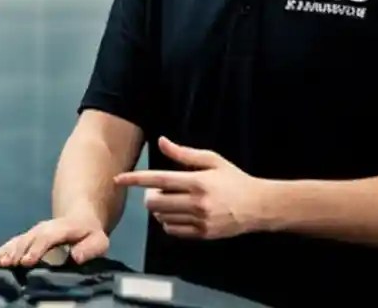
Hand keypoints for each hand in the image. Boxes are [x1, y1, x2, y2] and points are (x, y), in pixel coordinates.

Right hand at [0, 213, 108, 266]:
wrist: (80, 217)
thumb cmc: (90, 234)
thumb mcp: (99, 241)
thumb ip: (90, 248)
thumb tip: (76, 256)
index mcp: (64, 228)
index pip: (49, 236)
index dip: (37, 248)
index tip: (28, 261)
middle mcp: (46, 228)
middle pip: (30, 238)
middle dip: (19, 251)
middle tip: (10, 264)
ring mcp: (36, 232)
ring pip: (21, 240)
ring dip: (10, 251)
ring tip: (1, 262)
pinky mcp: (29, 237)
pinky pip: (15, 242)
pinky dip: (6, 249)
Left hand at [114, 136, 269, 239]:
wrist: (258, 206)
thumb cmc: (233, 180)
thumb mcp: (212, 160)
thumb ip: (184, 153)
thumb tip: (161, 141)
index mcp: (197, 181)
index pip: (158, 180)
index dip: (135, 179)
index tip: (119, 180)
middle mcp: (196, 203)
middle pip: (154, 203)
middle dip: (149, 197)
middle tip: (157, 192)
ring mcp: (199, 221)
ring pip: (161, 218)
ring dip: (158, 210)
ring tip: (170, 202)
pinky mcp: (202, 235)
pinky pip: (172, 231)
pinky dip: (167, 223)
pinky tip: (176, 215)